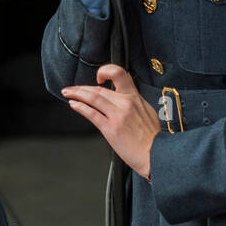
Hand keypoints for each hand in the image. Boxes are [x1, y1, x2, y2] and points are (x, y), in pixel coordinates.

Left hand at [61, 64, 159, 179]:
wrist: (157, 153)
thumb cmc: (152, 139)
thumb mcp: (147, 113)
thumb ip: (134, 104)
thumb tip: (122, 101)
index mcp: (135, 97)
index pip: (119, 74)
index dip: (106, 72)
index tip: (99, 77)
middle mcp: (126, 103)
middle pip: (99, 89)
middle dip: (82, 87)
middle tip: (72, 89)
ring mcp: (117, 115)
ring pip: (93, 98)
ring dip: (77, 94)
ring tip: (68, 93)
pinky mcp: (111, 129)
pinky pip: (91, 114)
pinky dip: (80, 107)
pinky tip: (74, 105)